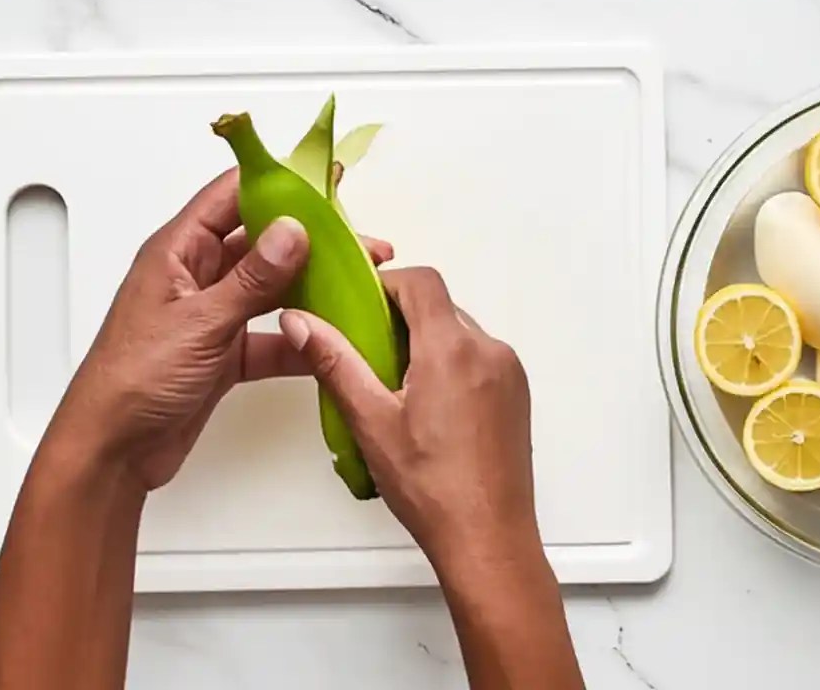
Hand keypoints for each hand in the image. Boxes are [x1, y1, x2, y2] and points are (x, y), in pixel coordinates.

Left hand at [48, 167, 393, 490]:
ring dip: (311, 289)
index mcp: (178, 252)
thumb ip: (251, 279)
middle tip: (358, 243)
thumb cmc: (131, 380)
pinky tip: (330, 342)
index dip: (276, 184)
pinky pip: (271, 336)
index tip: (323, 182)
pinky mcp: (225, 354)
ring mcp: (213, 316)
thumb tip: (292, 230)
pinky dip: (300, 339)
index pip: (230, 196)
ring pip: (272, 289)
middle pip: (261, 241)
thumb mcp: (199, 323)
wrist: (113, 451)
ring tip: (356, 286)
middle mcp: (197, 277)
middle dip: (309, 239)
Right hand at [278, 268, 537, 566]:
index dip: (387, 285)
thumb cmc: (433, 489)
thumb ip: (335, 362)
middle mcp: (490, 352)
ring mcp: (509, 374)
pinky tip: (428, 410)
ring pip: (461, 334)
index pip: (422, 282)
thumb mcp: (370, 421)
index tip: (361, 306)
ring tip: (396, 390)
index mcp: (453, 350)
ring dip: (428, 345)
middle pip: (441, 307)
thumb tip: (302, 322)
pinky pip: (480, 360)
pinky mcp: (517, 396)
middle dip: (403, 320)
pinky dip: (452, 367)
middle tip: (369, 355)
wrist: (488, 537)